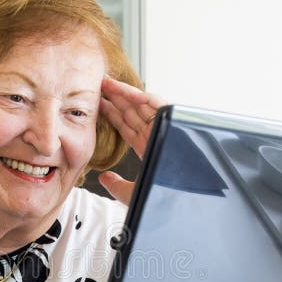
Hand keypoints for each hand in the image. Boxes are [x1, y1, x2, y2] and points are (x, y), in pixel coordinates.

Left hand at [99, 77, 165, 204]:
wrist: (183, 199)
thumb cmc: (165, 198)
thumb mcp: (133, 193)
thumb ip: (117, 186)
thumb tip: (103, 178)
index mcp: (147, 147)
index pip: (126, 126)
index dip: (112, 114)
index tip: (98, 104)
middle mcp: (155, 135)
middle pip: (131, 112)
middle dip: (115, 98)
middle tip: (98, 86)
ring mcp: (163, 128)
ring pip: (141, 105)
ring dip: (124, 92)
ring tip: (106, 83)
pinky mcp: (172, 123)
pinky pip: (157, 104)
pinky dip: (142, 96)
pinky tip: (126, 92)